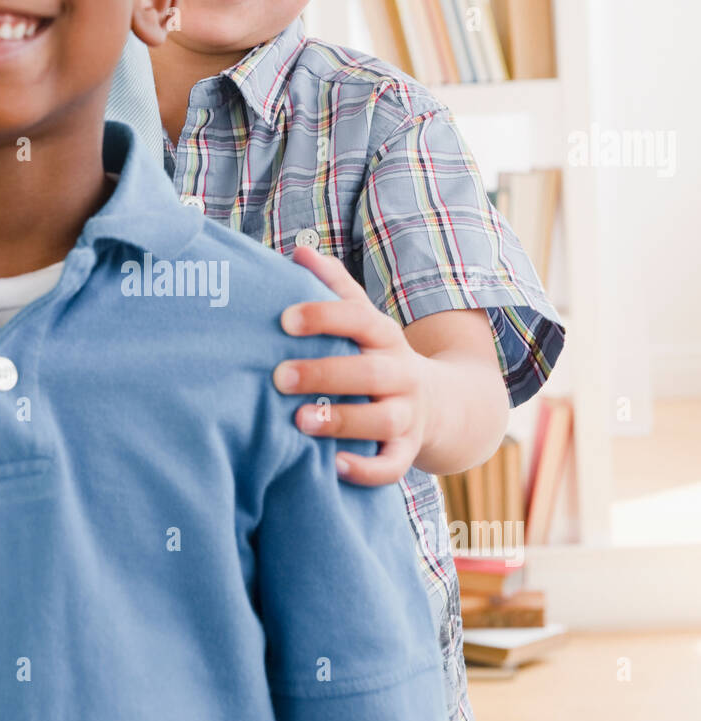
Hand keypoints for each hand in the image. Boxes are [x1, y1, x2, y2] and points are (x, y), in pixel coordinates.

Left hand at [272, 247, 428, 485]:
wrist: (441, 405)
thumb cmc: (377, 356)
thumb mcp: (363, 320)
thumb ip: (332, 286)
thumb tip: (298, 250)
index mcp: (384, 337)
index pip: (359, 319)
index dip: (325, 316)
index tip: (285, 319)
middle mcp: (401, 374)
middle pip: (371, 371)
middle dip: (326, 373)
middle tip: (279, 376)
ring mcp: (407, 415)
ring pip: (383, 419)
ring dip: (342, 420)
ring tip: (300, 421)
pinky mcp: (408, 451)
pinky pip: (393, 466)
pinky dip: (367, 470)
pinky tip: (333, 467)